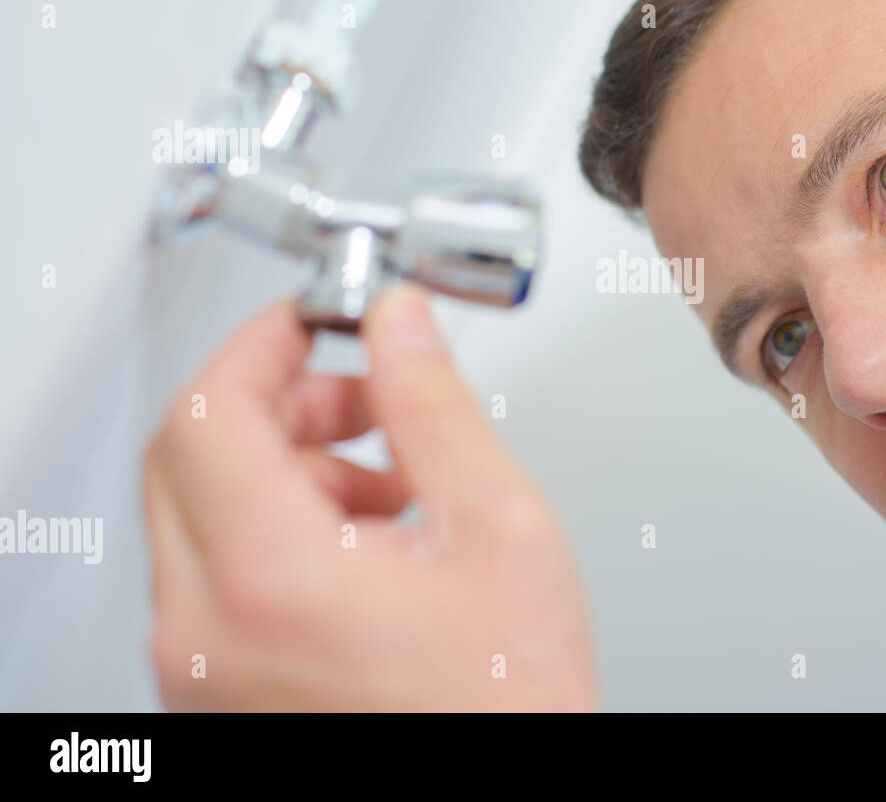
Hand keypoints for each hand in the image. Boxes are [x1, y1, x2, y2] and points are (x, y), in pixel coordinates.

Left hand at [142, 285, 596, 710]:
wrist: (504, 796)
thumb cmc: (509, 706)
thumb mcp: (499, 527)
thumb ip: (436, 405)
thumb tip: (398, 323)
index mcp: (268, 578)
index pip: (209, 407)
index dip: (267, 341)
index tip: (318, 320)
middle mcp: (204, 631)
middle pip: (187, 452)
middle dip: (279, 403)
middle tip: (362, 400)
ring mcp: (199, 668)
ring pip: (196, 510)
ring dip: (283, 467)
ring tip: (390, 486)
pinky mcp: (213, 689)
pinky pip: (211, 572)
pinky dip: (274, 529)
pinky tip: (367, 545)